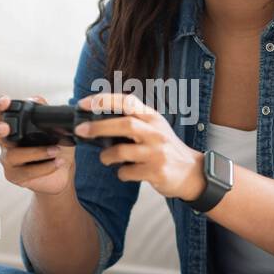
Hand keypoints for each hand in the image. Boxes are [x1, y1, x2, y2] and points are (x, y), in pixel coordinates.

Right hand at [0, 94, 74, 195]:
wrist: (63, 172)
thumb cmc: (55, 145)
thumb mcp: (55, 126)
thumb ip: (44, 110)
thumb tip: (33, 100)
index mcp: (13, 124)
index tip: (6, 101)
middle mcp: (5, 140)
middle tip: (5, 128)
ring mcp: (7, 158)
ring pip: (13, 154)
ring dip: (37, 151)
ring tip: (55, 150)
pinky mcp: (14, 175)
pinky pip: (26, 171)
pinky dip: (44, 166)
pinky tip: (57, 162)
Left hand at [75, 92, 205, 200]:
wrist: (192, 173)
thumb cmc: (166, 149)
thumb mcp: (154, 128)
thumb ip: (133, 120)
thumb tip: (97, 119)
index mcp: (152, 118)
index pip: (127, 101)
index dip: (104, 100)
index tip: (84, 104)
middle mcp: (156, 133)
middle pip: (124, 124)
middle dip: (98, 127)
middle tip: (81, 130)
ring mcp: (157, 153)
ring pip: (122, 151)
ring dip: (107, 156)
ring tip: (106, 159)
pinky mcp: (157, 172)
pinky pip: (128, 172)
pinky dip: (121, 173)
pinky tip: (125, 172)